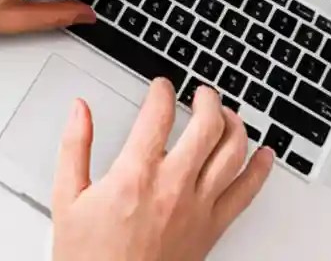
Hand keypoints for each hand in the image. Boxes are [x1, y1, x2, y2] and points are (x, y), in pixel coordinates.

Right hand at [52, 80, 274, 260]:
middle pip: (207, 126)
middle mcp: (173, 186)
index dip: (162, 91)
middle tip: (202, 93)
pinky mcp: (213, 228)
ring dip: (235, 124)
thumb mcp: (66, 198)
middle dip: (207, 99)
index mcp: (136, 175)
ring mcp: (198, 207)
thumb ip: (75, 148)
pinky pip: (247, 192)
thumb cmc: (91, 258)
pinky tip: (264, 156)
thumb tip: (80, 111)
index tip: (161, 87)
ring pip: (233, 152)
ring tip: (228, 114)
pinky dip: (261, 169)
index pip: (159, 114)